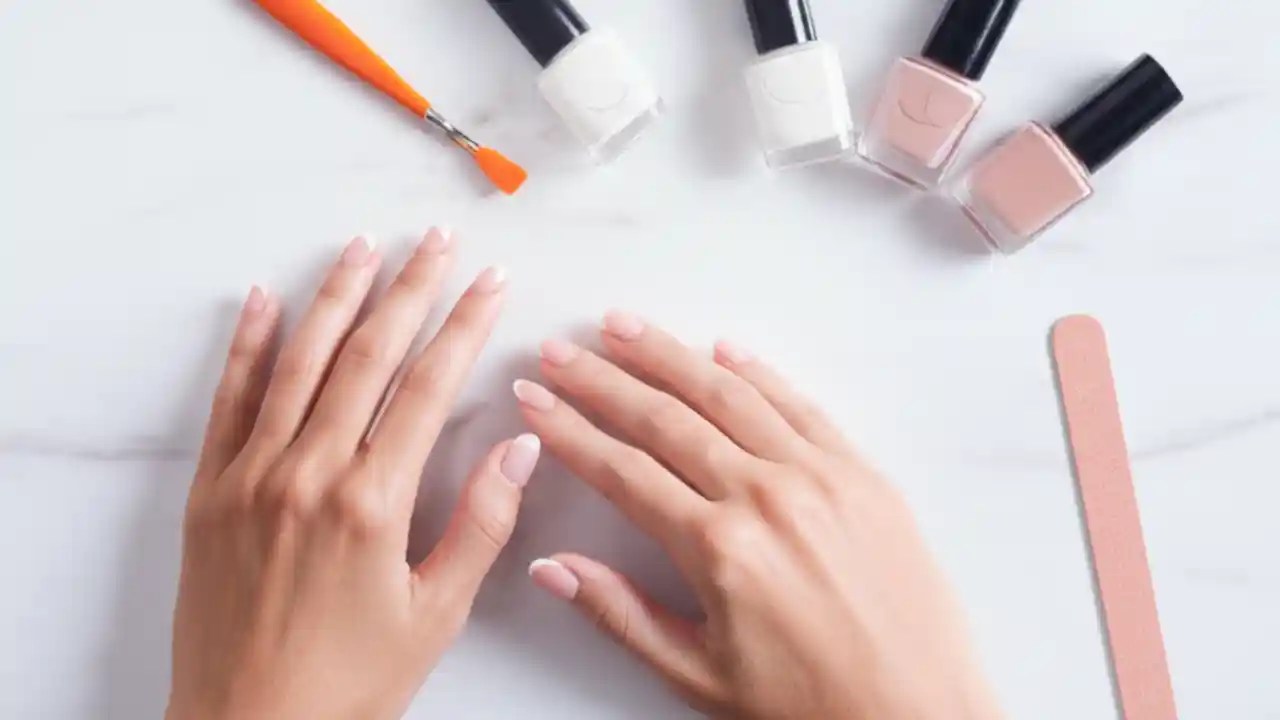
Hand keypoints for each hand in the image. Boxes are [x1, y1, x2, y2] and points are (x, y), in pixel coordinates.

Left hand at [169, 230, 539, 719]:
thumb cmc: (346, 685)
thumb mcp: (434, 614)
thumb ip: (481, 523)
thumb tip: (522, 445)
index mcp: (372, 503)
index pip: (429, 387)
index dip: (465, 326)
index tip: (490, 283)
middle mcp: (309, 474)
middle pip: (367, 356)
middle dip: (409, 289)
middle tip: (437, 242)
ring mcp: (253, 475)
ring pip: (299, 363)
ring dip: (335, 297)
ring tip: (364, 247)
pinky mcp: (212, 490)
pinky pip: (230, 400)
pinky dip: (248, 345)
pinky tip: (264, 300)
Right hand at [516, 313, 1001, 719]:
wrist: (922, 715)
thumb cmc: (817, 706)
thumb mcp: (700, 674)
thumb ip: (621, 613)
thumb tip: (555, 570)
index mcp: (720, 548)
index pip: (621, 470)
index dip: (568, 431)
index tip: (536, 403)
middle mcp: (768, 497)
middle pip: (664, 418)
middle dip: (602, 379)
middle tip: (561, 354)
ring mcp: (820, 477)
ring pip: (727, 393)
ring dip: (668, 355)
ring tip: (624, 328)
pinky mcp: (862, 474)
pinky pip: (799, 404)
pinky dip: (756, 372)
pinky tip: (721, 350)